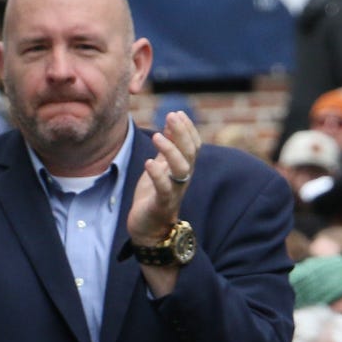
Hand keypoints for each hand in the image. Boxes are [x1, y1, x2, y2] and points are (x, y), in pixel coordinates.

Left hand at [125, 111, 201, 248]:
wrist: (148, 228)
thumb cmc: (154, 195)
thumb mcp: (161, 166)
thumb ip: (168, 147)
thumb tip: (171, 123)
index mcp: (183, 168)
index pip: (193, 145)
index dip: (188, 129)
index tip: (177, 113)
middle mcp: (183, 179)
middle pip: (190, 153)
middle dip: (182, 133)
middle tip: (171, 116)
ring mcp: (174, 191)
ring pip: (182, 169)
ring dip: (171, 150)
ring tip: (157, 136)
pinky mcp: (162, 204)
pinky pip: (164, 189)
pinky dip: (158, 175)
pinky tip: (149, 162)